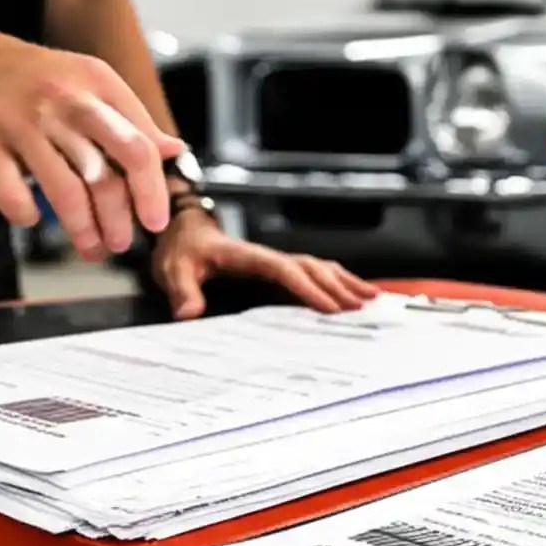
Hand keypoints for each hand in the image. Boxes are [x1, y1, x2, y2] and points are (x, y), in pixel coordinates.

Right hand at [0, 35, 184, 258]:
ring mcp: (20, 122)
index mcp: (97, 85)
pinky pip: (12, 193)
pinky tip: (34, 218)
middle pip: (104, 172)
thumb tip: (172, 150)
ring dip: (83, 228)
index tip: (155, 220)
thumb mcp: (94, 82)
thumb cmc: (43, 77)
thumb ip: (133, 119)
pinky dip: (26, 214)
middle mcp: (61, 102)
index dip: (152, 192)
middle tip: (122, 242)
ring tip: (92, 246)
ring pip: (64, 190)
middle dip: (118, 217)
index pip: (138, 148)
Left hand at [151, 208, 379, 319]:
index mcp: (248, 256)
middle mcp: (268, 256)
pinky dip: (337, 280)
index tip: (329, 308)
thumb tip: (189, 313)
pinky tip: (354, 291)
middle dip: (339, 286)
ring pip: (319, 267)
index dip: (308, 288)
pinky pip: (313, 272)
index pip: (285, 270)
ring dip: (345, 281)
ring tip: (372, 297)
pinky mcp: (278, 268)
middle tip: (362, 307)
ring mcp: (276, 260)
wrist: (184, 232)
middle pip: (312, 268)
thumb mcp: (174, 269)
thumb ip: (183, 291)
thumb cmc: (183, 250)